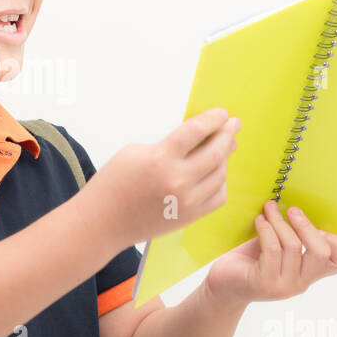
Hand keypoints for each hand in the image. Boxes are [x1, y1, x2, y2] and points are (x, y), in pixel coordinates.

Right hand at [88, 107, 241, 251]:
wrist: (102, 222)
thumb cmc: (113, 185)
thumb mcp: (135, 152)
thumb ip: (167, 144)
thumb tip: (196, 139)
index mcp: (160, 159)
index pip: (196, 130)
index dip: (213, 119)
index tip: (222, 114)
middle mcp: (177, 180)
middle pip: (215, 151)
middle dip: (227, 134)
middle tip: (233, 124)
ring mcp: (186, 201)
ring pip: (220, 174)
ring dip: (225, 158)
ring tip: (225, 147)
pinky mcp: (189, 217)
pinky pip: (217, 196)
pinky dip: (220, 182)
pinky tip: (216, 174)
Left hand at [204, 199, 336, 305]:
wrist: (223, 284)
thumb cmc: (251, 260)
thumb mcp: (278, 246)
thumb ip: (294, 234)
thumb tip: (300, 206)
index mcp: (310, 273)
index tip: (318, 224)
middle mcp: (302, 283)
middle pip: (321, 252)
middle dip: (306, 225)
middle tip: (292, 209)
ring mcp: (284, 286)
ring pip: (292, 246)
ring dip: (279, 221)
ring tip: (268, 209)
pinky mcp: (264, 284)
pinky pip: (272, 249)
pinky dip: (267, 229)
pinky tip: (259, 221)